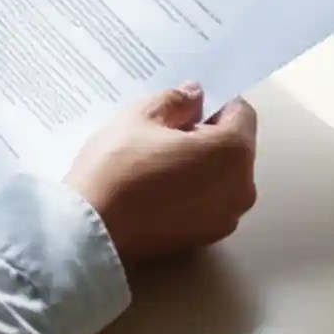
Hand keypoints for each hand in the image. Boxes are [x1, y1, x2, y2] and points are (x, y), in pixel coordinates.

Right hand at [64, 83, 257, 265]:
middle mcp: (241, 187)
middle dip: (207, 134)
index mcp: (232, 151)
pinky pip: (208, 201)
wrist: (92, 230)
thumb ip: (176, 100)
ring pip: (222, 176)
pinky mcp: (207, 238)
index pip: (240, 113)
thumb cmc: (117, 167)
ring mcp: (226, 217)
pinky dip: (192, 191)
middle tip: (163, 134)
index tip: (183, 106)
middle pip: (234, 147)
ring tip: (157, 163)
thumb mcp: (141, 117)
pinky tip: (157, 188)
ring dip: (200, 164)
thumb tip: (195, 95)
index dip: (213, 102)